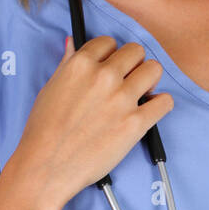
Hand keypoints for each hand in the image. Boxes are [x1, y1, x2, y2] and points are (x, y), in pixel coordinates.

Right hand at [6, 35, 172, 209]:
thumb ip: (67, 63)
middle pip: (136, 51)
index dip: (110, 54)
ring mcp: (122, 99)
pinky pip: (165, 101)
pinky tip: (149, 110)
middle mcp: (103, 77)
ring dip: (149, 79)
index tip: (109, 65)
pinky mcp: (136, 123)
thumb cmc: (43, 131)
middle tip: (126, 79)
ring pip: (154, 69)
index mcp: (81, 65)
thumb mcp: (50, 89)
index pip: (108, 42)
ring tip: (140, 92)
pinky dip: (160, 105)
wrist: (46, 167)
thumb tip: (72, 44)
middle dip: (132, 64)